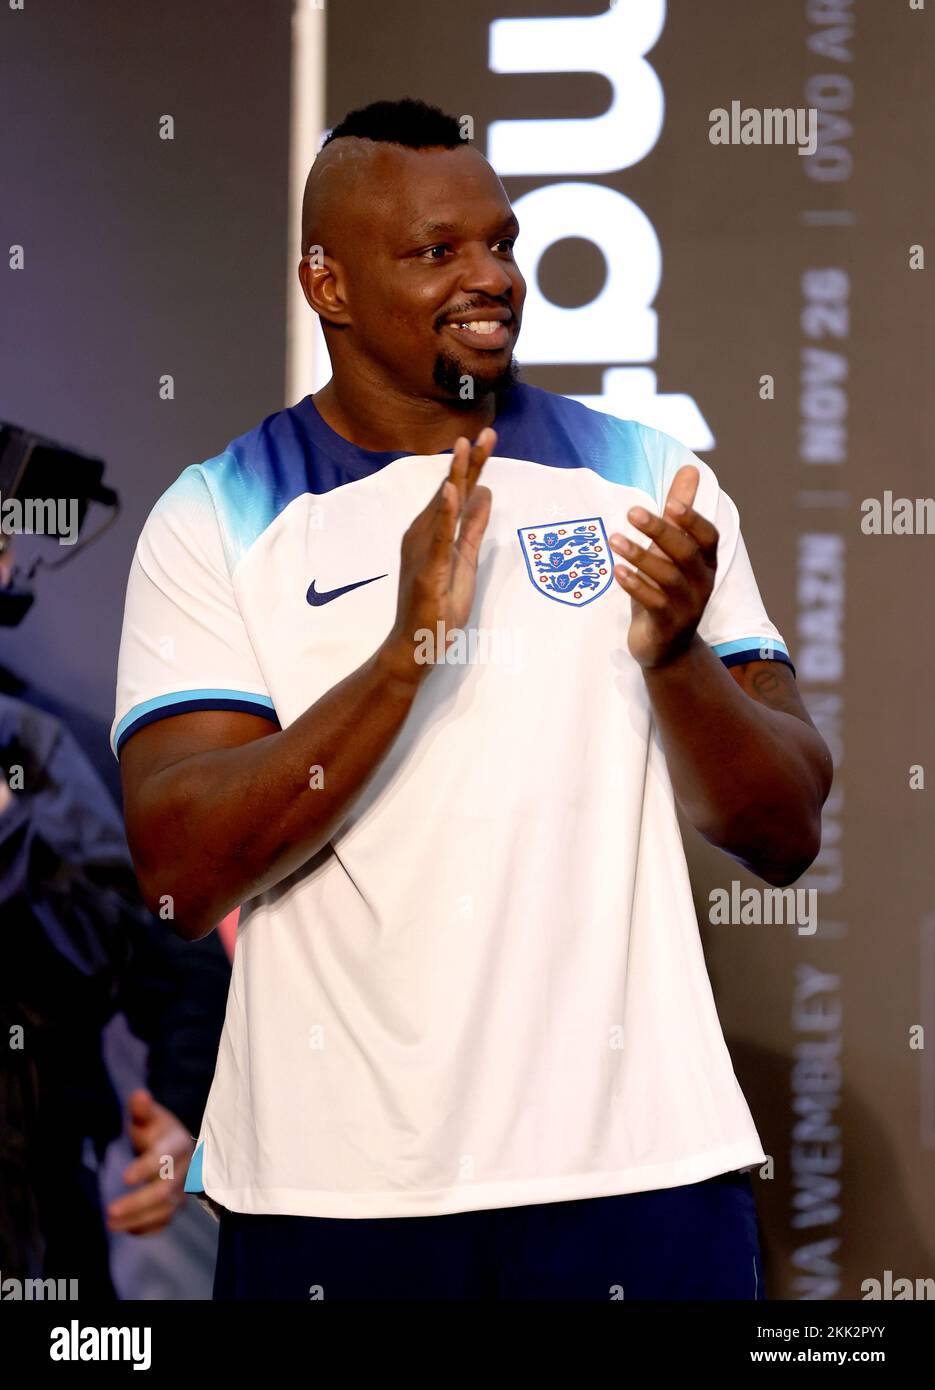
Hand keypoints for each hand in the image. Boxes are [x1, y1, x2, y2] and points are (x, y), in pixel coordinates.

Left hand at [105, 1088, 192, 1236]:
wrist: (178, 1147)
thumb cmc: (158, 1130)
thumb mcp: (151, 1117)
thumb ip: (142, 1110)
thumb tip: (138, 1096)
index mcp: (177, 1145)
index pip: (164, 1158)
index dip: (146, 1168)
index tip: (124, 1177)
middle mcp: (184, 1170)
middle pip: (165, 1191)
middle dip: (138, 1203)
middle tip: (109, 1211)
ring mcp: (182, 1191)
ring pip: (165, 1211)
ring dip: (138, 1220)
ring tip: (110, 1223)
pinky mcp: (175, 1206)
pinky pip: (164, 1223)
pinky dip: (147, 1229)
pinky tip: (125, 1229)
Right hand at [384, 428, 494, 679]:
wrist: (415, 645)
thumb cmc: (438, 606)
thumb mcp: (465, 559)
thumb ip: (473, 527)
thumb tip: (485, 492)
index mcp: (432, 531)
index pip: (457, 492)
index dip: (474, 466)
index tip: (488, 437)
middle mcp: (422, 535)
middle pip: (450, 492)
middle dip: (468, 462)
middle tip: (485, 433)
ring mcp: (423, 552)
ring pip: (442, 508)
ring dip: (455, 478)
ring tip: (466, 449)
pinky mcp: (427, 571)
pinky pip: (438, 539)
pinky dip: (444, 514)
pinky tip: (451, 493)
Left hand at [609, 464, 718, 669]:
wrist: (666, 647)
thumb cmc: (667, 589)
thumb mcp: (671, 550)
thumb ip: (678, 512)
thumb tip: (689, 469)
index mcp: (705, 562)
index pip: (708, 536)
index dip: (692, 520)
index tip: (671, 502)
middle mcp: (702, 582)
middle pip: (685, 553)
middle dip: (660, 531)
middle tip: (632, 512)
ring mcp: (687, 605)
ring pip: (667, 577)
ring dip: (640, 556)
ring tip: (614, 539)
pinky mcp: (668, 624)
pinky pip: (654, 603)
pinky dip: (635, 585)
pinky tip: (617, 571)